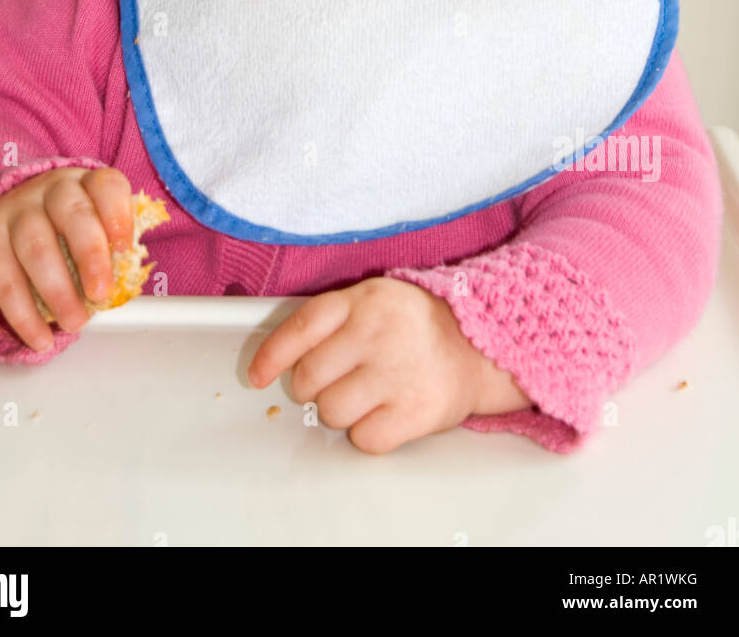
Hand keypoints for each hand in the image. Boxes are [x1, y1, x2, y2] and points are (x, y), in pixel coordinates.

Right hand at [0, 165, 134, 352]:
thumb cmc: (56, 231)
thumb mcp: (85, 226)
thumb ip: (107, 248)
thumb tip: (127, 283)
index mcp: (82, 184)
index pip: (104, 186)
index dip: (118, 215)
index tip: (125, 249)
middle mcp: (48, 191)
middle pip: (72, 215)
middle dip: (90, 257)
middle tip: (101, 295)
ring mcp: (13, 213)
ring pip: (36, 249)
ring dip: (58, 292)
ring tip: (75, 322)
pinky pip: (5, 282)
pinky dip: (25, 316)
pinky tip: (40, 337)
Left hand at [247, 276, 492, 454]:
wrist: (481, 347)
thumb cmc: (416, 327)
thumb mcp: (374, 300)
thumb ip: (332, 320)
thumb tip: (280, 357)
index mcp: (363, 300)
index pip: (300, 329)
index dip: (271, 356)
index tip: (257, 376)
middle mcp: (378, 333)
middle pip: (308, 378)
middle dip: (313, 386)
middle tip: (338, 379)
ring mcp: (397, 372)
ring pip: (331, 412)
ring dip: (342, 410)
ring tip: (368, 394)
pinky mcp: (415, 411)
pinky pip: (364, 438)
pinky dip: (369, 433)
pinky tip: (386, 412)